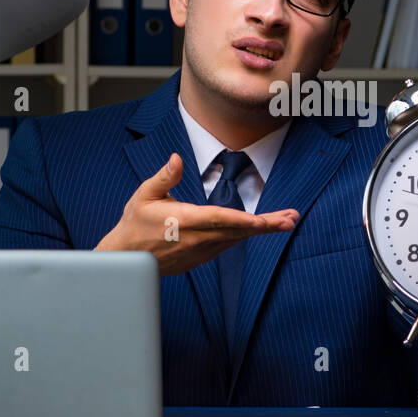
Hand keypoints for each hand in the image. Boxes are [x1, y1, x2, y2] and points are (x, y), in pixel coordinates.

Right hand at [94, 154, 298, 275]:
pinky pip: (228, 245)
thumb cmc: (135, 223)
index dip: (243, 220)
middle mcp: (197, 239)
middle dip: (266, 225)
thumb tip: (177, 158)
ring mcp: (201, 251)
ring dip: (262, 230)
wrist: (126, 257)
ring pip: (236, 239)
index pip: (219, 219)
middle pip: (237, 231)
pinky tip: (262, 228)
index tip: (263, 221)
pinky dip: (246, 235)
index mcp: (184, 221)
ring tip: (286, 221)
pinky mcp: (201, 258)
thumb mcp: (144, 195)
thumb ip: (164, 177)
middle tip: (291, 219)